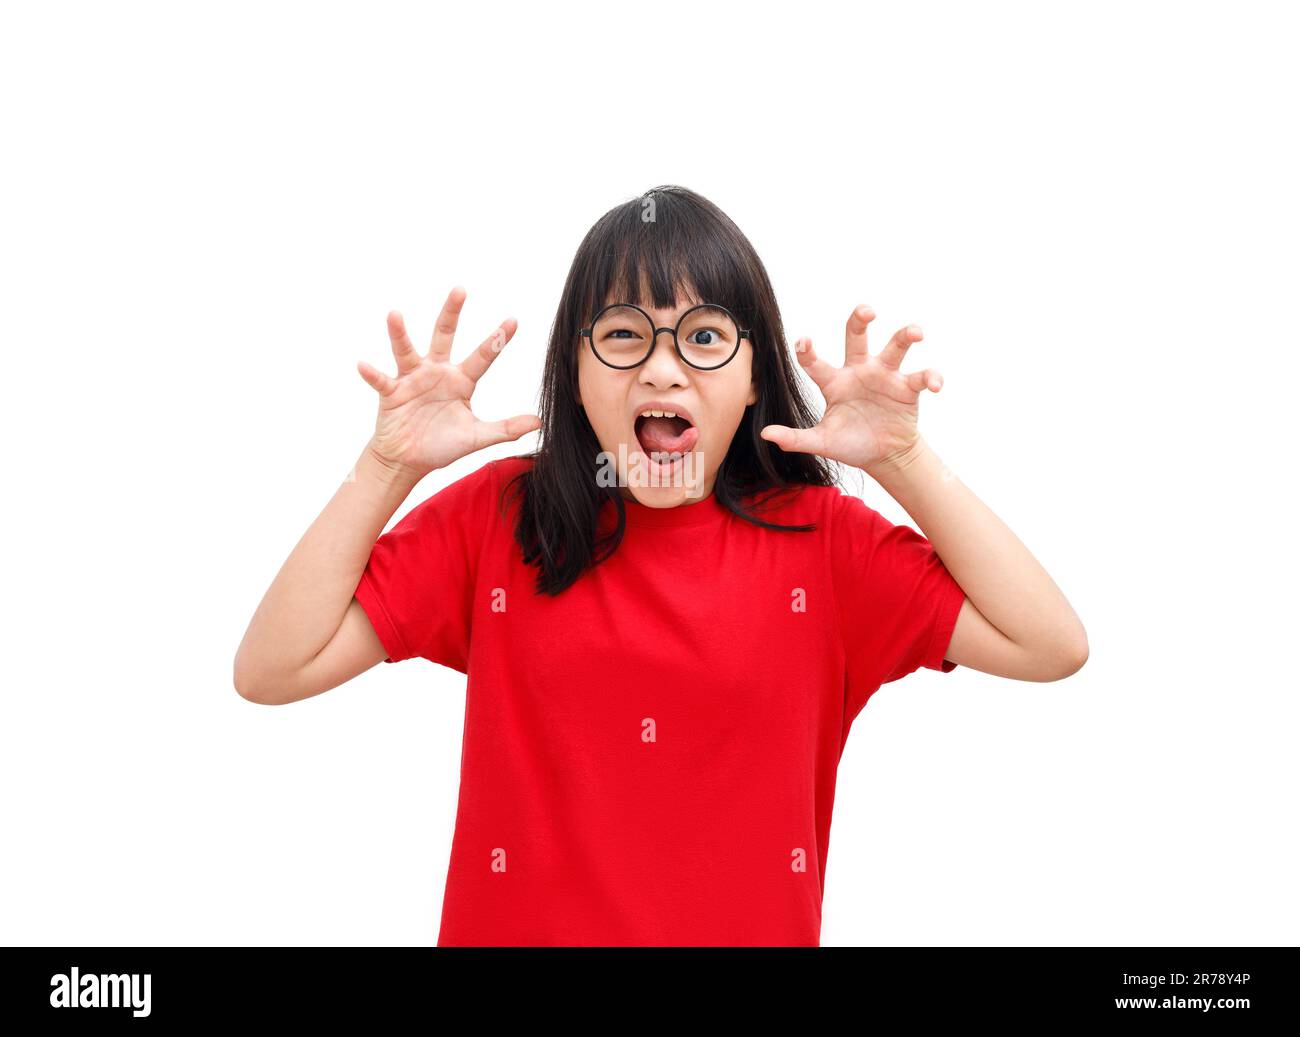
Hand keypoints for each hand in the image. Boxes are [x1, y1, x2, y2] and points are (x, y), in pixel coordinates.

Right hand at [358, 286, 540, 478]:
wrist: (408, 460)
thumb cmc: (442, 445)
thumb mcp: (477, 438)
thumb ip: (506, 429)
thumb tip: (538, 423)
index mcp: (461, 380)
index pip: (483, 356)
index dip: (497, 340)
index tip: (514, 320)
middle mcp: (437, 372)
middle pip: (444, 336)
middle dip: (451, 313)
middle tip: (460, 290)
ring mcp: (412, 379)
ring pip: (406, 350)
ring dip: (399, 334)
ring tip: (394, 315)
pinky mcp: (391, 393)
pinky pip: (381, 380)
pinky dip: (372, 374)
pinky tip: (363, 365)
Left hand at [759, 305, 942, 472]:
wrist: (883, 455)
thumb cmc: (850, 442)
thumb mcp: (821, 441)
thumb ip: (795, 438)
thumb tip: (765, 434)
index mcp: (833, 382)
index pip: (815, 362)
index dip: (807, 351)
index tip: (803, 340)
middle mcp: (859, 371)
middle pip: (857, 336)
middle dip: (860, 319)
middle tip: (866, 310)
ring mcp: (885, 376)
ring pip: (895, 346)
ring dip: (906, 335)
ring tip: (916, 332)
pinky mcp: (908, 388)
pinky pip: (921, 377)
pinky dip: (931, 377)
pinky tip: (936, 384)